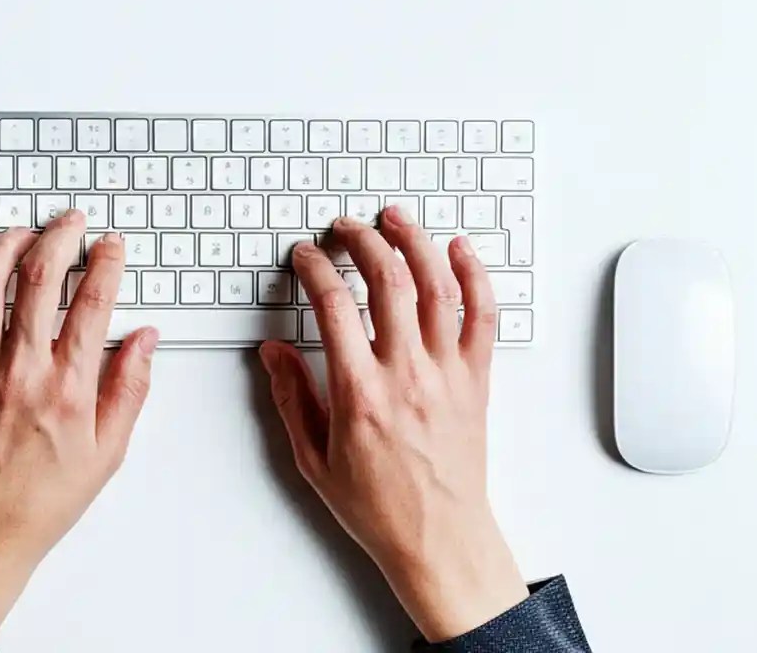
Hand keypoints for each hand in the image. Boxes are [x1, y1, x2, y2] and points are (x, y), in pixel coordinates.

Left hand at [0, 211, 158, 644]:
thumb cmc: (42, 501)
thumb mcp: (108, 452)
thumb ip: (130, 389)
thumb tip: (145, 340)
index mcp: (67, 388)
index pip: (92, 302)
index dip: (106, 262)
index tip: (111, 246)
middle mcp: (19, 371)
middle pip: (37, 277)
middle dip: (59, 236)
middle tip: (70, 223)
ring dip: (4, 247)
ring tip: (22, 233)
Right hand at [260, 207, 527, 642]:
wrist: (439, 538)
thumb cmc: (378, 506)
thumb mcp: (313, 458)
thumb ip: (291, 398)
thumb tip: (274, 352)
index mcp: (360, 393)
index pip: (333, 306)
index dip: (314, 269)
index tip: (305, 256)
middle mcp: (406, 375)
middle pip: (387, 282)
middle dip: (361, 241)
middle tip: (345, 227)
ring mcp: (447, 374)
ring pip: (435, 287)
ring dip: (414, 242)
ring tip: (395, 219)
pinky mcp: (476, 381)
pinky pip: (482, 317)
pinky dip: (474, 276)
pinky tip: (460, 251)